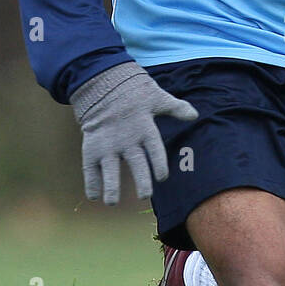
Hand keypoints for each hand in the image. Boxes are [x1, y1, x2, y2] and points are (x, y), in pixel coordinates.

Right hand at [70, 62, 197, 203]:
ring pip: (110, 169)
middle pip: (136, 163)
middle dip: (142, 181)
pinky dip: (91, 182)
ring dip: (111, 186)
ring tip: (112, 201)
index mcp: (145, 128)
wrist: (102, 83)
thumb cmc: (134, 93)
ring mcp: (107, 144)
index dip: (159, 165)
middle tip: (145, 195)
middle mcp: (126, 138)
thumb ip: (175, 108)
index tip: (162, 177)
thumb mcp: (156, 97)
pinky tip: (94, 196)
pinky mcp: (91, 147)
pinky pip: (90, 167)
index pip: (155, 150)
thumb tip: (194, 115)